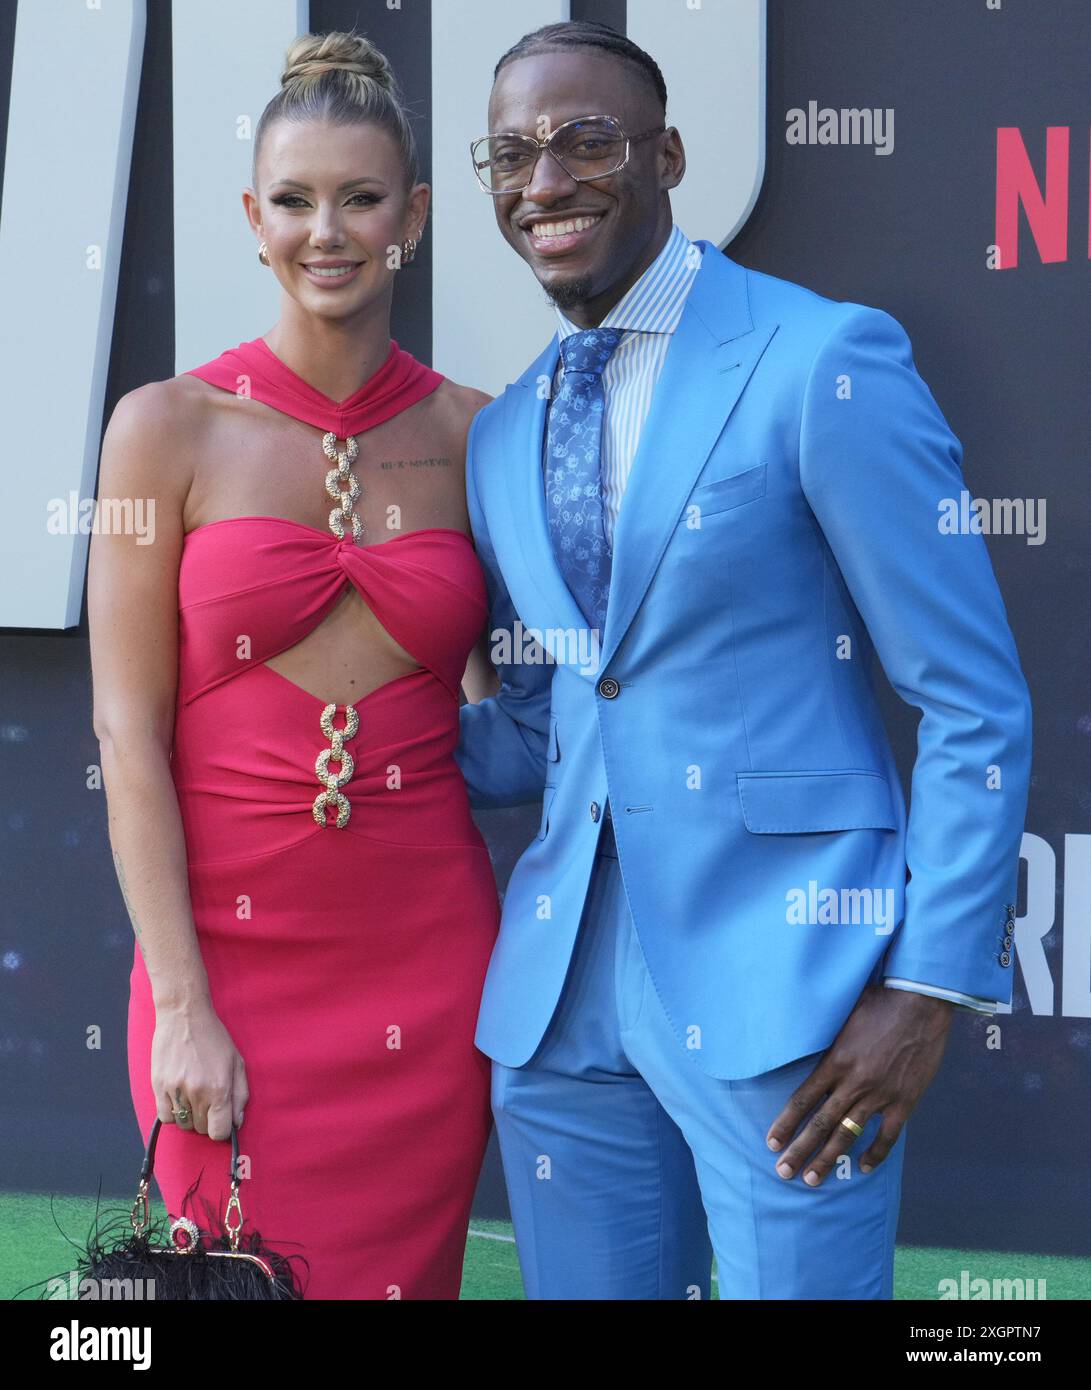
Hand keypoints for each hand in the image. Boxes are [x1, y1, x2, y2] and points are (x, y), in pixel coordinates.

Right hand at [151, 996, 248, 1141]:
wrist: (184, 1016)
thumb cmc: (214, 1038)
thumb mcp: (237, 1062)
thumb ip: (240, 1095)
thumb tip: (236, 1122)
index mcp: (220, 1088)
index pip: (219, 1132)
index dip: (222, 1129)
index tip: (221, 1119)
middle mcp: (197, 1093)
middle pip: (201, 1129)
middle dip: (207, 1120)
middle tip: (208, 1100)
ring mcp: (175, 1090)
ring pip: (183, 1125)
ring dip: (190, 1117)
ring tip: (193, 1096)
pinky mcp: (158, 1086)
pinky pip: (165, 1117)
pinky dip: (173, 1112)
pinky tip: (179, 1097)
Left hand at [765, 984, 952, 1184]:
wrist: (920, 1003)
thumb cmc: (879, 1002)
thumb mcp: (842, 1016)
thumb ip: (826, 1040)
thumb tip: (805, 1044)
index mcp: (835, 1061)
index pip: (803, 1099)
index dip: (786, 1122)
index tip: (772, 1142)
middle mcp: (853, 1082)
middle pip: (820, 1124)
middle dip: (799, 1150)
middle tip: (783, 1172)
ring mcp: (880, 1095)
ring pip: (848, 1134)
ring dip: (828, 1159)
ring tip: (812, 1179)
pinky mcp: (905, 1101)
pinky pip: (887, 1135)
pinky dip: (876, 1153)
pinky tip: (865, 1168)